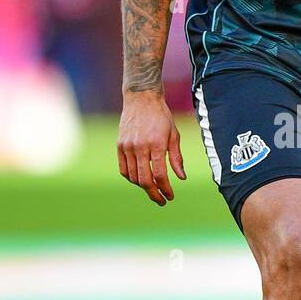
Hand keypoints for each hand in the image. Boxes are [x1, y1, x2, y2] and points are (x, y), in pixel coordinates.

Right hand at [117, 90, 185, 205]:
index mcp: (156, 144)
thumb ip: (176, 157)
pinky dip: (131, 178)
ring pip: (133, 177)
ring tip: (153, 189)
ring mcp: (127, 147)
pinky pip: (123, 169)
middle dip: (154, 194)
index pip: (160, 175)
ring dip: (143, 187)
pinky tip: (139, 180)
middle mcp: (140, 147)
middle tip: (162, 201)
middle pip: (145, 180)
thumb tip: (181, 178)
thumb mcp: (174, 135)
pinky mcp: (119, 146)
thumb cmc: (161, 116)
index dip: (165, 189)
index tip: (170, 196)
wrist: (141, 98)